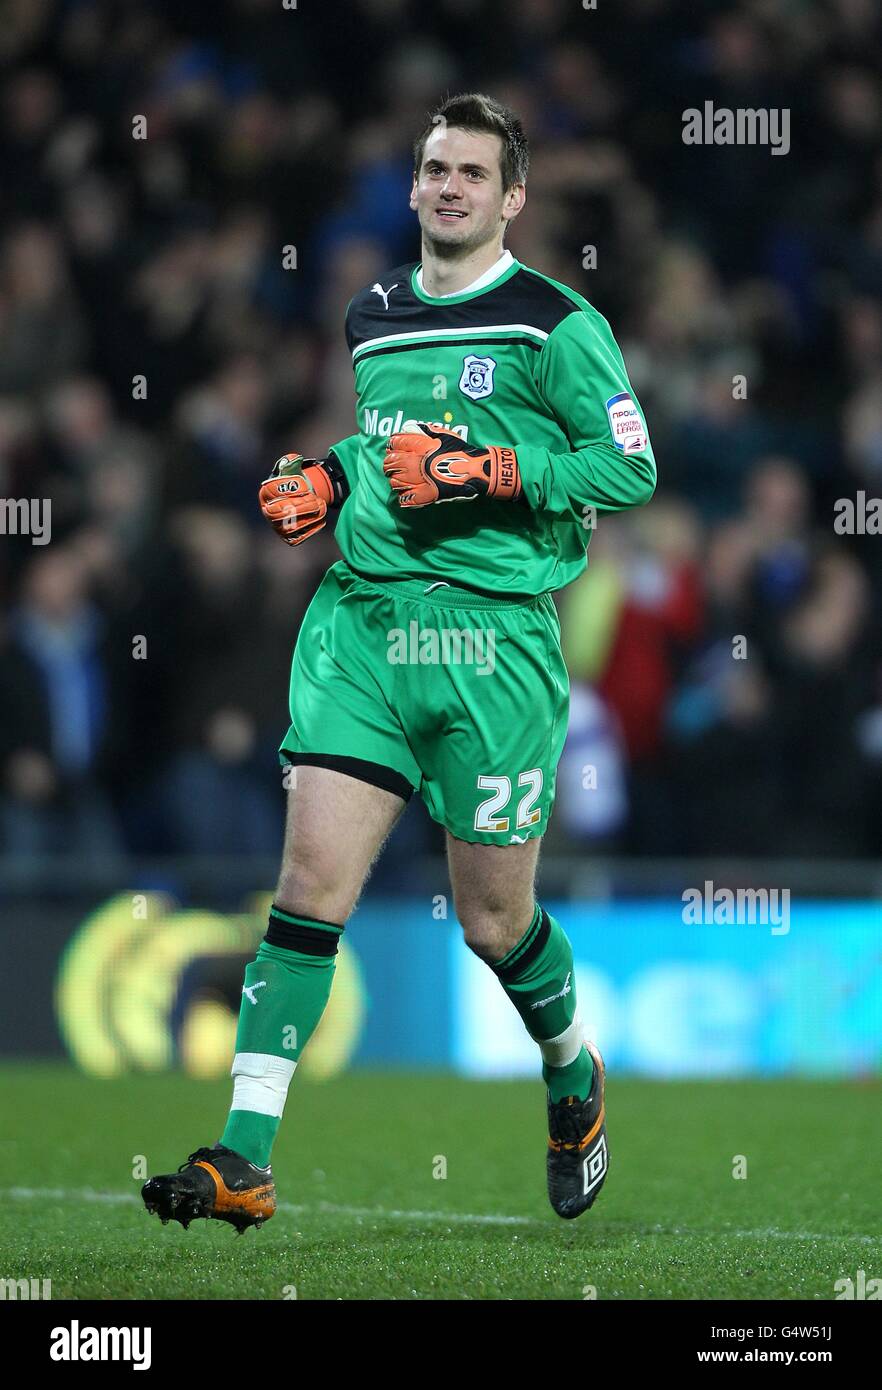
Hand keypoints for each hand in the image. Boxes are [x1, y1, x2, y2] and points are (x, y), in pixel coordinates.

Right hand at [259, 452, 346, 545]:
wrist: (301, 497)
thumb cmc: (294, 482)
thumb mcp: (292, 469)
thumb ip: (291, 462)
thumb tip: (296, 459)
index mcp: (265, 494)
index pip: (273, 492)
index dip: (291, 489)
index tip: (306, 486)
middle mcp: (268, 512)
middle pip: (281, 513)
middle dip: (302, 507)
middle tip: (317, 500)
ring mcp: (277, 526)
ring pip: (290, 527)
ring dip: (309, 518)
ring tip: (321, 507)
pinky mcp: (288, 537)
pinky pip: (298, 537)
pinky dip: (311, 529)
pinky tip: (320, 519)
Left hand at [383, 423, 520, 506]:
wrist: (473, 470)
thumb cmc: (460, 450)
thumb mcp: (443, 434)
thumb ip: (425, 431)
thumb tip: (410, 427)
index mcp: (419, 446)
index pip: (394, 443)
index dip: (391, 445)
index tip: (392, 448)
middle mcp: (415, 462)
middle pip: (390, 463)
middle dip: (389, 464)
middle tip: (392, 466)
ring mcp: (418, 480)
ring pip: (394, 482)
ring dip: (395, 480)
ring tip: (400, 480)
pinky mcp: (424, 495)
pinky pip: (405, 498)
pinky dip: (403, 496)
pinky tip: (406, 493)